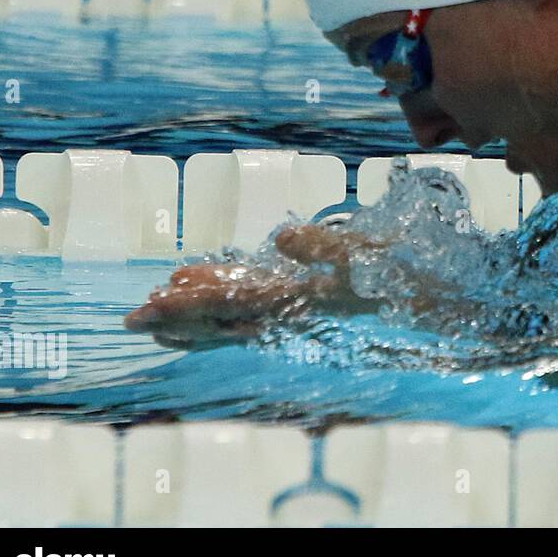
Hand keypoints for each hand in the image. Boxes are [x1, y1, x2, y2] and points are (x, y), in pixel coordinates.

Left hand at [125, 224, 383, 348]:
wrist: (426, 297)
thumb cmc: (395, 269)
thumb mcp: (364, 250)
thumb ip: (323, 244)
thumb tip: (281, 236)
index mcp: (293, 297)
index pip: (229, 301)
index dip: (188, 303)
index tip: (150, 305)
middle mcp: (286, 309)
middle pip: (220, 317)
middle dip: (176, 317)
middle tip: (132, 320)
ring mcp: (292, 308)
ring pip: (231, 317)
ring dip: (193, 316)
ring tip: (158, 310)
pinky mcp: (300, 301)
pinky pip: (251, 310)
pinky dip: (222, 308)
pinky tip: (207, 293)